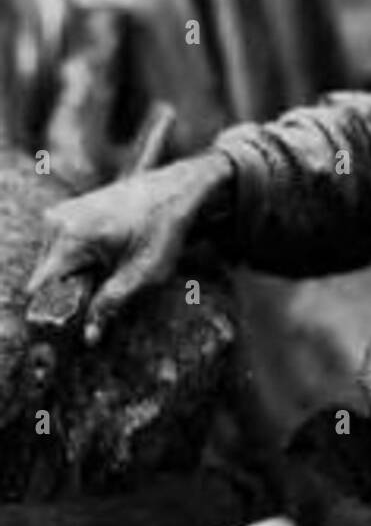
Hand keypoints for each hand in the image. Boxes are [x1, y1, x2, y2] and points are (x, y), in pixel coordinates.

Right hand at [26, 152, 233, 344]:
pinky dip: (77, 261)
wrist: (173, 189)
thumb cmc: (164, 227)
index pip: (42, 286)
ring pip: (52, 265)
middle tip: (105, 286)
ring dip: (75, 276)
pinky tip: (105, 254)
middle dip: (70, 292)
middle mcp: (57, 222)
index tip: (80, 317)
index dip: (58, 308)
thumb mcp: (144, 272)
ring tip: (109, 265)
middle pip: (46, 277)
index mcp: (74, 235)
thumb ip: (111, 303)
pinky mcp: (64, 213)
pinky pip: (59, 250)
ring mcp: (58, 214)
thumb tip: (89, 336)